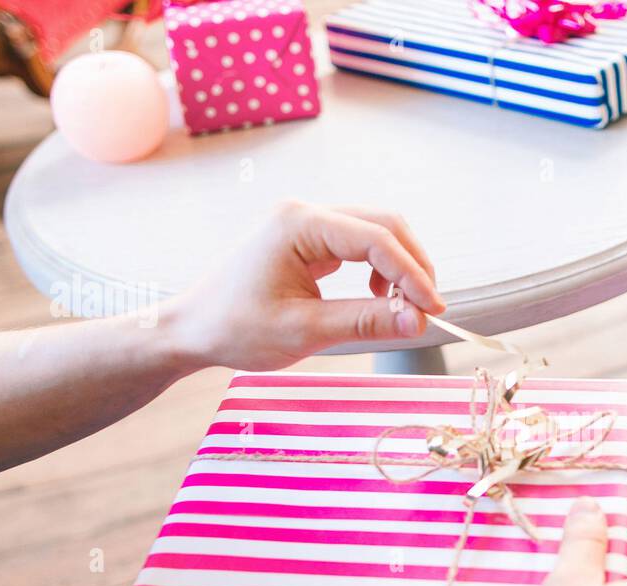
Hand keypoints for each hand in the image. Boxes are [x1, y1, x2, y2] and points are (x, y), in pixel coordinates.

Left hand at [162, 201, 444, 371]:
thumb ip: (366, 322)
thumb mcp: (305, 330)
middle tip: (427, 310)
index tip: (434, 312)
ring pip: (375, 232)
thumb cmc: (237, 329)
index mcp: (299, 224)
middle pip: (383, 225)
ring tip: (403, 308)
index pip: (377, 240)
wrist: (192, 329)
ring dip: (399, 267)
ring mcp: (306, 223)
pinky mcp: (308, 239)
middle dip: (413, 265)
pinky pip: (359, 244)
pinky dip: (380, 269)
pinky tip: (377, 298)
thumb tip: (418, 321)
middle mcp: (305, 212)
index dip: (412, 275)